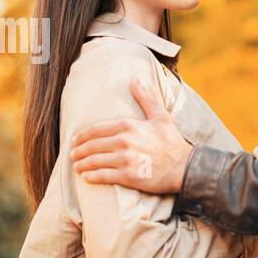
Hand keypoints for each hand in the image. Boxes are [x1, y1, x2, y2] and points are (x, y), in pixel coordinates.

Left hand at [69, 78, 192, 193]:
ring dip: (82, 164)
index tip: (75, 140)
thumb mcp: (161, 116)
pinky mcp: (128, 176)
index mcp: (128, 126)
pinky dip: (92, 176)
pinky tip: (86, 177)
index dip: (82, 136)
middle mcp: (124, 142)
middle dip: (79, 151)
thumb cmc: (172, 142)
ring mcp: (125, 160)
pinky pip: (103, 176)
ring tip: (76, 166)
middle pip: (92, 146)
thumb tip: (135, 80)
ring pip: (95, 161)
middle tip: (72, 154)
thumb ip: (146, 98)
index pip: (96, 130)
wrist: (185, 167)